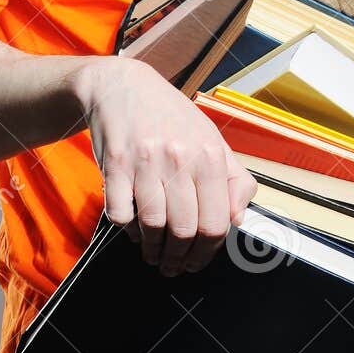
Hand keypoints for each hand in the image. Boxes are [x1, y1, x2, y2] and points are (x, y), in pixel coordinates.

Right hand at [73, 56, 257, 278]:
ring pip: (154, 226)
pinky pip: (121, 214)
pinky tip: (135, 231)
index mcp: (210, 156)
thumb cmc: (173, 118)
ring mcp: (145, 162)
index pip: (216, 222)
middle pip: (185, 230)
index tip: (198, 261)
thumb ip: (234, 181)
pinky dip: (129, 230)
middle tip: (174, 266)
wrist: (123, 86)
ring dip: (154, 250)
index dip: (208, 252)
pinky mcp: (115, 165)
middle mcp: (180, 158)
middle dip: (180, 258)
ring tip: (154, 255)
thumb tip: (238, 220)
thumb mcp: (213, 141)